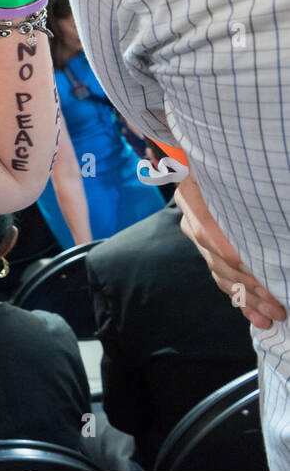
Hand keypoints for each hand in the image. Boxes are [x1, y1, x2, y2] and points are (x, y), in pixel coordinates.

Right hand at [174, 172, 286, 328]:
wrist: (219, 154)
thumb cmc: (239, 158)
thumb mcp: (236, 173)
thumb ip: (248, 193)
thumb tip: (281, 202)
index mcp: (193, 193)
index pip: (210, 233)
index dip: (237, 257)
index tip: (268, 274)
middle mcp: (191, 216)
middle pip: (217, 259)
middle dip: (251, 287)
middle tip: (279, 306)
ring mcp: (196, 232)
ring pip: (220, 273)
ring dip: (248, 299)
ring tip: (272, 316)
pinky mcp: (208, 247)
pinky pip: (219, 276)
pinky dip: (239, 298)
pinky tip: (255, 314)